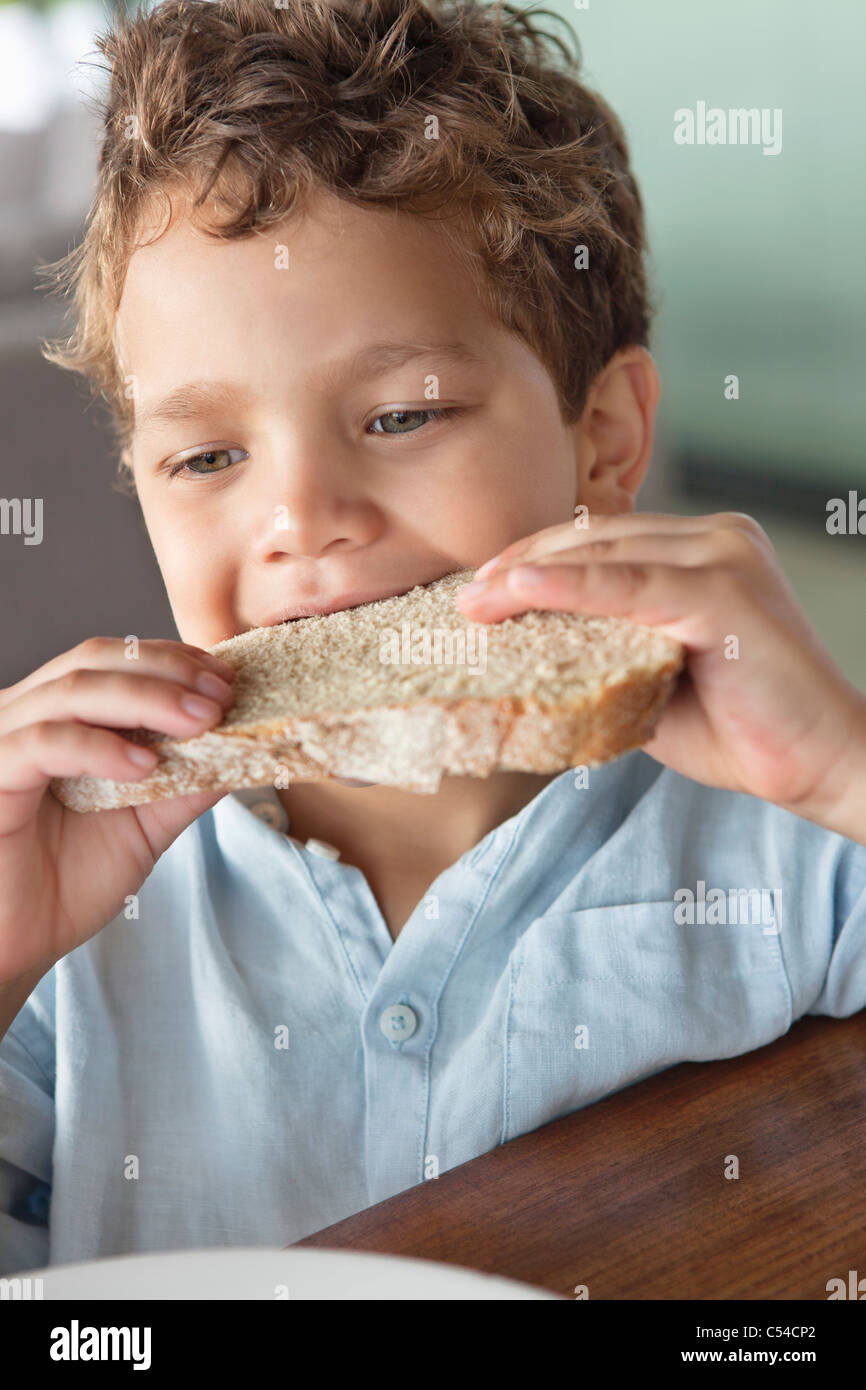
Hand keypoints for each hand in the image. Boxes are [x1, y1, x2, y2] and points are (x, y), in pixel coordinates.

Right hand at [0, 638, 236, 983]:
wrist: (16, 946)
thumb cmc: (66, 884)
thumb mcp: (145, 825)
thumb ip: (187, 782)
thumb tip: (246, 743)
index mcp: (59, 717)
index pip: (114, 660)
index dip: (173, 661)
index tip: (226, 680)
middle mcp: (24, 716)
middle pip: (96, 660)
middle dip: (168, 672)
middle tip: (221, 697)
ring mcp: (2, 741)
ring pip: (74, 691)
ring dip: (147, 699)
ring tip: (200, 722)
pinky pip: (43, 744)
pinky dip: (99, 748)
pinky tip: (145, 766)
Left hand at [456, 511, 865, 832]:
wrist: (821, 764)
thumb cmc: (743, 729)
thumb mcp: (653, 679)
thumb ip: (606, 649)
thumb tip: (528, 651)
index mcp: (703, 550)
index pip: (601, 543)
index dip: (535, 561)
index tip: (480, 588)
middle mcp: (715, 539)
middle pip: (594, 539)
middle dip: (519, 564)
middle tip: (462, 596)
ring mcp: (723, 557)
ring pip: (603, 555)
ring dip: (526, 576)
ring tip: (472, 601)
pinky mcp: (723, 591)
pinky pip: (626, 586)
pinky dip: (566, 588)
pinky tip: (515, 591)